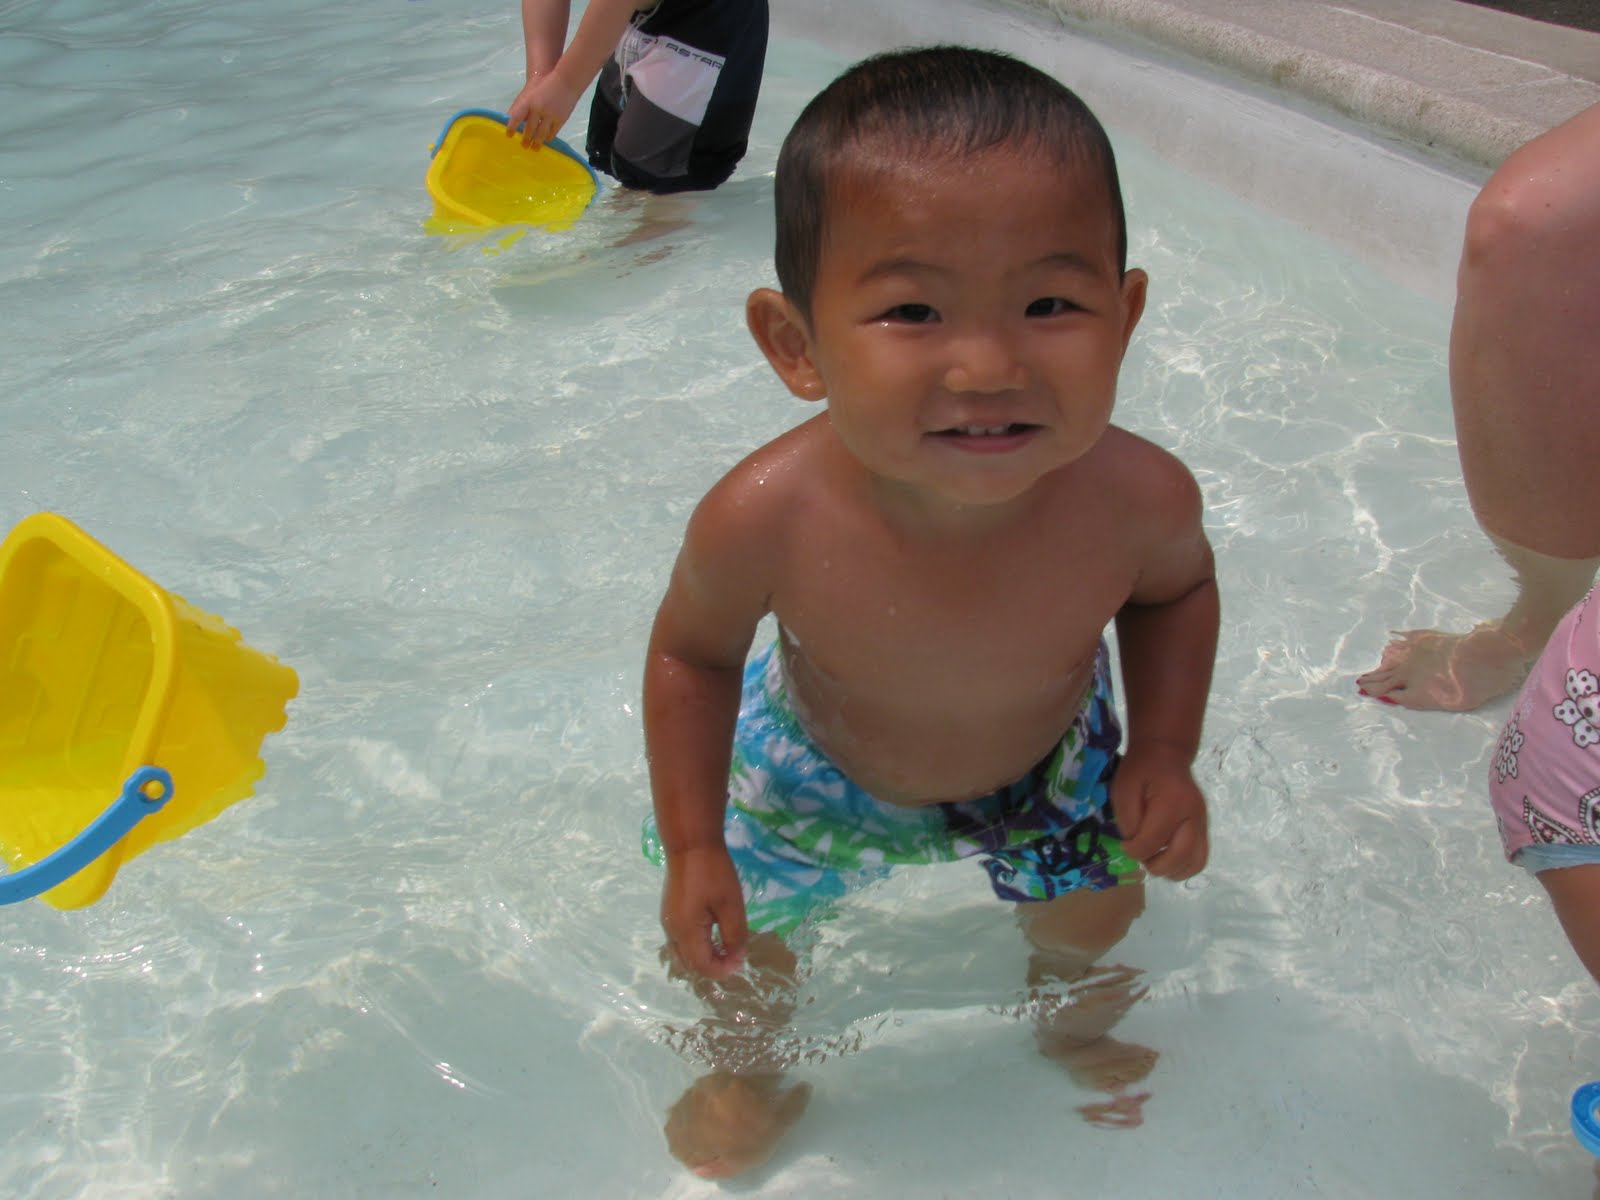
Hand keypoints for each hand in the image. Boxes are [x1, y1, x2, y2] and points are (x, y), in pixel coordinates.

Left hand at [506, 73, 582, 147]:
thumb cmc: (546, 85)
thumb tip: (511, 118)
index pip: (516, 117)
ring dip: (537, 142)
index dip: (511, 127)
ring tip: (534, 148)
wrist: (567, 81)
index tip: (509, 135)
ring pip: (541, 134)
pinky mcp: (560, 120)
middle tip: (524, 146)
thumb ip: (522, 105)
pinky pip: (552, 133)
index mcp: (528, 101)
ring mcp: (550, 116)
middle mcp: (538, 109)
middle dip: (526, 139)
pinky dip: (548, 138)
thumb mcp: (531, 93)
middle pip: (529, 129)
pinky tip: (545, 140)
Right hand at [661, 846, 749, 979]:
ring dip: (703, 956)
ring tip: (725, 946)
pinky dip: (695, 946)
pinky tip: (711, 933)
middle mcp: (672, 931)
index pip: (702, 966)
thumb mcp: (731, 905)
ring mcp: (667, 921)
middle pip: (689, 964)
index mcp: (685, 932)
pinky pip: (679, 940)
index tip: (742, 959)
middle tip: (734, 955)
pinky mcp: (669, 911)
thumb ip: (734, 936)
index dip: (723, 969)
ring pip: (682, 953)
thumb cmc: (713, 873)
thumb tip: (737, 959)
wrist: (690, 843)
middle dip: (712, 966)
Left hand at [1111, 743, 1207, 879]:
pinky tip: (1166, 859)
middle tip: (1140, 853)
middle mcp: (1193, 815)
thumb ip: (1127, 819)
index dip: (1134, 850)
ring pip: (1195, 863)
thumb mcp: (1123, 788)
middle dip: (1154, 864)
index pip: (1153, 842)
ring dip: (1171, 870)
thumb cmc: (1141, 770)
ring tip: (1154, 859)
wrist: (1166, 754)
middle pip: (1179, 857)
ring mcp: (1203, 823)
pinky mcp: (1204, 829)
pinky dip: (1183, 866)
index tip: (1124, 844)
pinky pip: (1199, 858)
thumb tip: (1134, 844)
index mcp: (1172, 802)